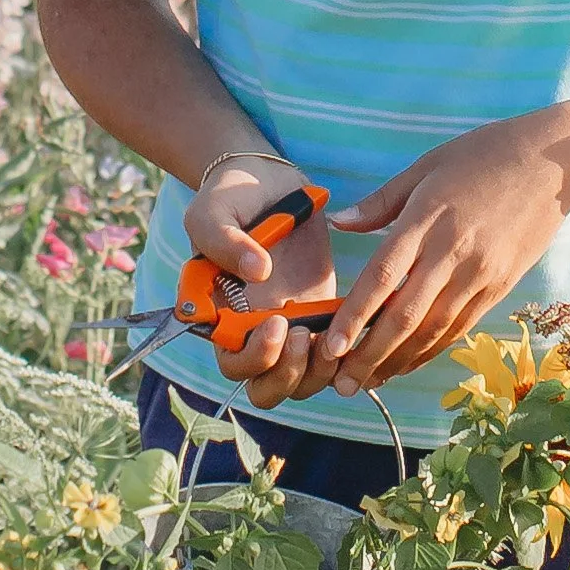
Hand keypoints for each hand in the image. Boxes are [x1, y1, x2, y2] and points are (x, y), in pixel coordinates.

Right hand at [183, 161, 337, 411]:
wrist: (268, 181)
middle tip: (304, 334)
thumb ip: (225, 241)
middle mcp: (253, 332)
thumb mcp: (214, 210)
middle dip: (289, 374)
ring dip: (319, 370)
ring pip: (304, 382)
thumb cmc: (231, 196)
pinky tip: (356, 327)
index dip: (256, 358)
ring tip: (332, 333)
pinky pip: (334, 357)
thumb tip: (257, 273)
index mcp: (221, 317)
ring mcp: (290, 328)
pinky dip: (347, 356)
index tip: (276, 322)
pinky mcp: (321, 317)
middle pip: (268, 388)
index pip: (234, 364)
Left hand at [313, 102, 569, 397]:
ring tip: (367, 382)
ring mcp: (479, 273)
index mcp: (428, 217)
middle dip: (369, 354)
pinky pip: (458, 327)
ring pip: (432, 330)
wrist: (554, 161)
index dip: (354, 315)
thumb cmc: (485, 153)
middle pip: (404, 316)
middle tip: (341, 384)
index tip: (330, 345)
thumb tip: (338, 222)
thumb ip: (382, 201)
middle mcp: (452, 252)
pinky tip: (406, 364)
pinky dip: (429, 350)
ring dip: (397, 361)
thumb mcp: (427, 166)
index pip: (383, 276)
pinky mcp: (499, 286)